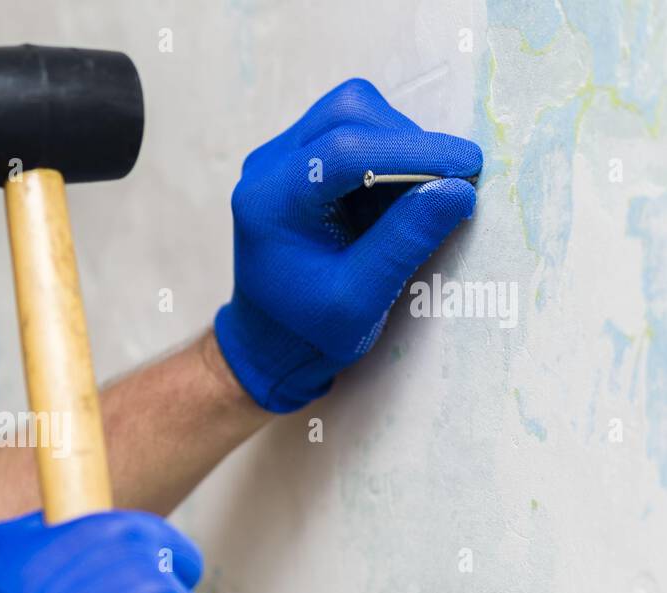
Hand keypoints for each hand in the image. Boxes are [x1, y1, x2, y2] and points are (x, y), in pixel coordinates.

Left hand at [214, 78, 482, 412]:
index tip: (468, 166)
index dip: (414, 151)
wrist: (271, 339)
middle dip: (406, 142)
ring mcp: (278, 157)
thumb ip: (403, 243)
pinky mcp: (298, 158)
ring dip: (397, 146)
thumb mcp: (359, 302)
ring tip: (409, 202)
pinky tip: (389, 201)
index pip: (346, 150)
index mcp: (268, 203)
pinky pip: (351, 129)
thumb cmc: (309, 331)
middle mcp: (266, 168)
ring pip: (353, 112)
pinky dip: (385, 154)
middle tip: (444, 185)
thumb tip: (459, 187)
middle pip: (348, 112)